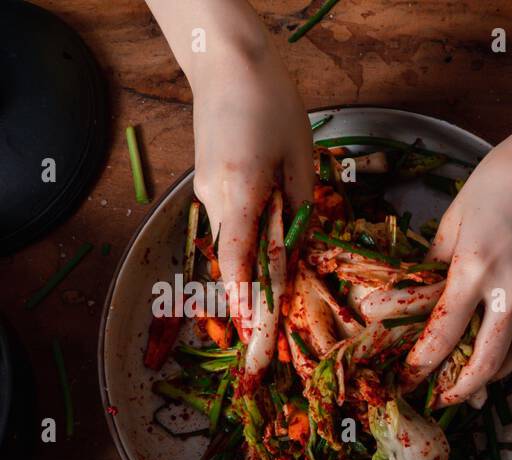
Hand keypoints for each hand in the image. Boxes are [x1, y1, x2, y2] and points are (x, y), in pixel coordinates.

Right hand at [146, 1, 312, 318]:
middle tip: (270, 337)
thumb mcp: (301, 161)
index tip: (252, 335)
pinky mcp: (208, 183)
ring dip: (252, 271)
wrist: (228, 64)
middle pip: (235, 260)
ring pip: (232, 242)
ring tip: (274, 304)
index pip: (239, 262)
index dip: (246, 302)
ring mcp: (206, 191)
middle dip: (253, 297)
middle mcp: (213, 198)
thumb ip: (299, 212)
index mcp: (239, 193)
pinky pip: (230, 224)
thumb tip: (300, 254)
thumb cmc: (272, 106)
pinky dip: (247, 243)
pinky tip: (269, 251)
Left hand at [402, 107, 511, 401]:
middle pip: (486, 359)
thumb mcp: (459, 209)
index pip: (443, 330)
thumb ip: (441, 253)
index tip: (411, 373)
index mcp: (475, 265)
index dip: (424, 360)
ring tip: (476, 382)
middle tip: (446, 398)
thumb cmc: (510, 172)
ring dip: (494, 374)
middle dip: (464, 388)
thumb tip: (424, 283)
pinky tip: (503, 339)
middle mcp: (510, 287)